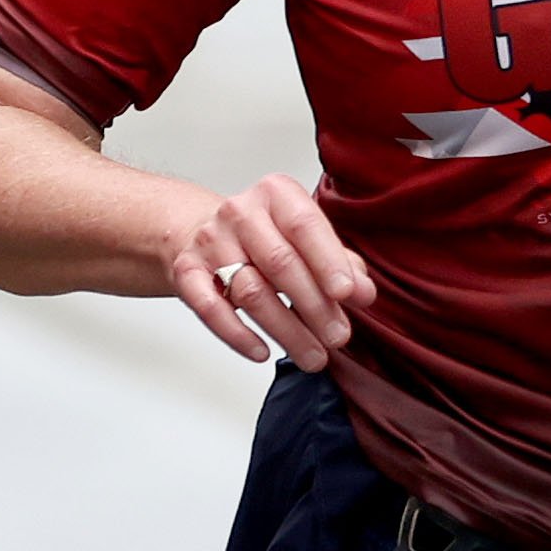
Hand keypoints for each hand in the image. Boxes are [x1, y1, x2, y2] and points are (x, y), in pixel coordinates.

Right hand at [163, 173, 378, 368]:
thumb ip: (341, 263)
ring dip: (285, 329)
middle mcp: (241, 212)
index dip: (328, 262)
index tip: (347, 294)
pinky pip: (210, 308)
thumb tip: (364, 293)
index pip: (305, 226)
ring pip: (250, 291)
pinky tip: (262, 351)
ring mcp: (210, 242)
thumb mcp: (306, 238)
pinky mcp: (186, 271)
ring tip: (313, 356)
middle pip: (280, 264)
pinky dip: (237, 334)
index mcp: (277, 194)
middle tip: (337, 337)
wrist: (195, 229)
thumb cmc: (264, 235)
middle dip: (314, 306)